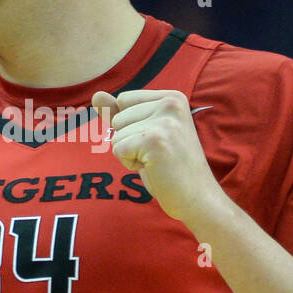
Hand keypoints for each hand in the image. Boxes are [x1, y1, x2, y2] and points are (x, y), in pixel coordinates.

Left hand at [91, 89, 223, 222]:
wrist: (196, 198)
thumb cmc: (169, 167)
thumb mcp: (145, 133)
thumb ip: (121, 113)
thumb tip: (96, 95)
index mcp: (172, 97)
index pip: (124, 100)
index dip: (131, 125)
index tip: (157, 140)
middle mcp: (171, 103)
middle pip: (118, 118)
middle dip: (129, 141)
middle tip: (158, 154)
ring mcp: (164, 121)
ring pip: (116, 134)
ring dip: (130, 153)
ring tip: (157, 161)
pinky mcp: (154, 140)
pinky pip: (118, 149)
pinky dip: (130, 164)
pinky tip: (154, 168)